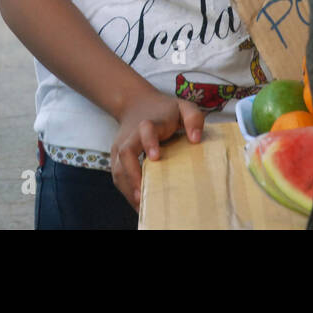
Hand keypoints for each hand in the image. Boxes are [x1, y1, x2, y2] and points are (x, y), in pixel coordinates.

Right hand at [110, 90, 205, 210]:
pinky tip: (140, 205)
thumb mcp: (183, 107)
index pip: (145, 131)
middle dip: (132, 174)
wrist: (136, 104)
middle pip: (124, 154)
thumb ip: (193, 118)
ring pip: (118, 169)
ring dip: (129, 189)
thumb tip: (195, 139)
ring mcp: (120, 148)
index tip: (155, 157)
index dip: (149, 142)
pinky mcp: (116, 159)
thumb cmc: (164, 111)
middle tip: (144, 195)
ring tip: (143, 208)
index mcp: (148, 124)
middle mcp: (130, 137)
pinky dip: (127, 193)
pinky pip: (118, 178)